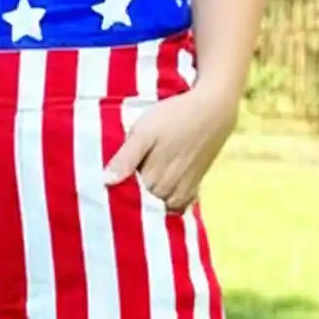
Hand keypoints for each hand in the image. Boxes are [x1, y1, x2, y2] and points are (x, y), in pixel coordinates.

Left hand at [103, 86, 238, 211]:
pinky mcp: (194, 188)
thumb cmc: (174, 117)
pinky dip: (167, 203)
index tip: (104, 190)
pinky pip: (177, 206)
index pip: (127, 201)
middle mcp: (169, 192)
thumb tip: (106, 182)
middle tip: (122, 184)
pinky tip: (160, 193)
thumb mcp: (143, 132)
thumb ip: (125, 159)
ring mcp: (183, 192)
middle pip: (144, 207)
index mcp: (153, 180)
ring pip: (160, 208)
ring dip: (150, 203)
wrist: (213, 110)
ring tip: (141, 187)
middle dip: (132, 200)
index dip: (116, 195)